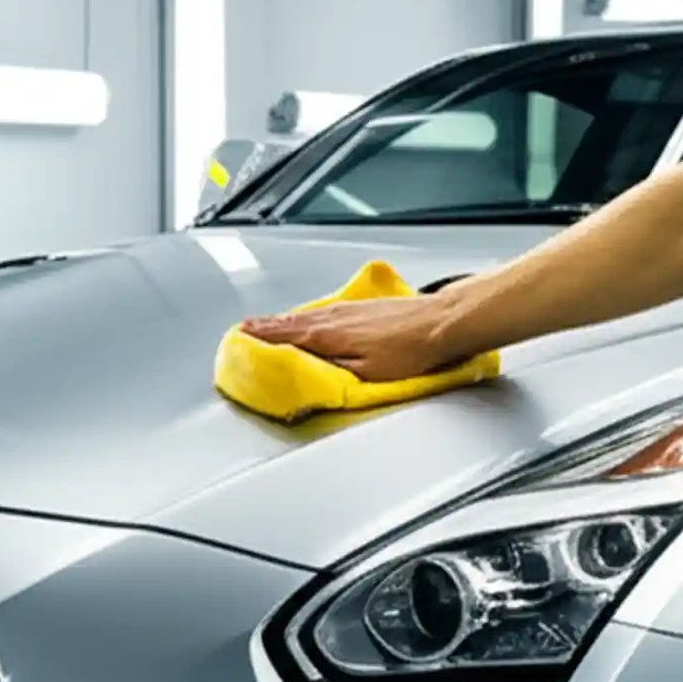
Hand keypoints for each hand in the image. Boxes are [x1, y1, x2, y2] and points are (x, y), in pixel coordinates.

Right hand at [240, 295, 460, 381]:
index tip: (240, 337)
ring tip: (269, 324)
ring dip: (285, 321)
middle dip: (266, 327)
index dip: (261, 337)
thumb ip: (331, 372)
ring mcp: (349, 309)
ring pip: (307, 315)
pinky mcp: (363, 308)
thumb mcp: (365, 373)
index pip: (285, 336)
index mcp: (328, 334)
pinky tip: (310, 319)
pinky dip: (307, 316)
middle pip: (291, 322)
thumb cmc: (409, 351)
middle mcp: (334, 317)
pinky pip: (323, 312)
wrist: (442, 322)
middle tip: (246, 329)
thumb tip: (304, 372)